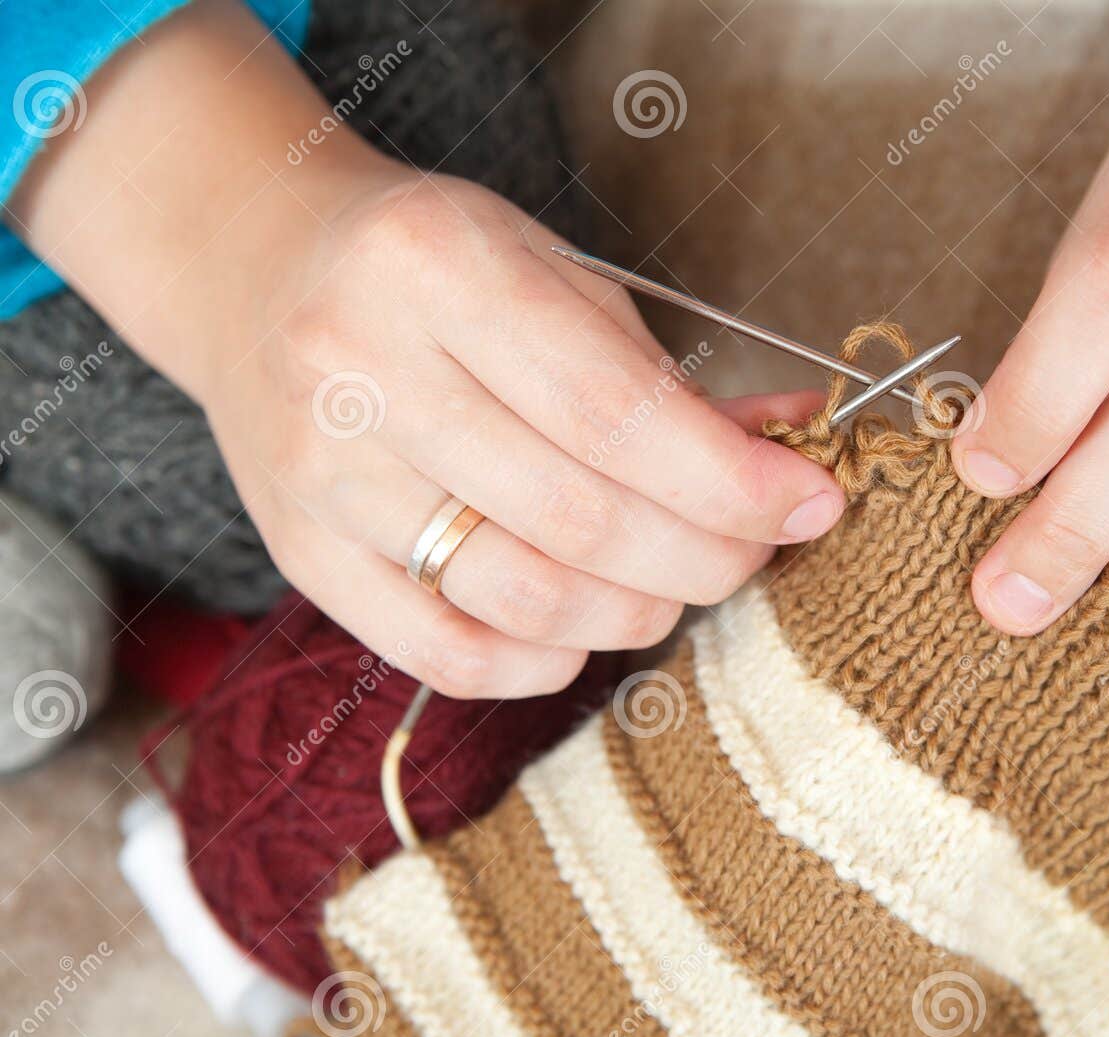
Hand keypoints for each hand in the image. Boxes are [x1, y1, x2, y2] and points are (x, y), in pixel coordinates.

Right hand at [204, 168, 843, 698]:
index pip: (618, 414)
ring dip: (639, 611)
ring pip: (524, 599)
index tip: (811, 504)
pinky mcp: (301, 554)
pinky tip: (589, 620)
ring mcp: (321, 474)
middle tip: (753, 550)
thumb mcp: (552, 273)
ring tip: (677, 582)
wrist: (256, 268)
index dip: (733, 482)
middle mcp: (362, 370)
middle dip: (706, 556)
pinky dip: (549, 658)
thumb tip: (789, 455)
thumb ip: (667, 375)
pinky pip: (450, 655)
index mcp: (437, 268)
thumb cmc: (432, 267)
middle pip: (581, 520)